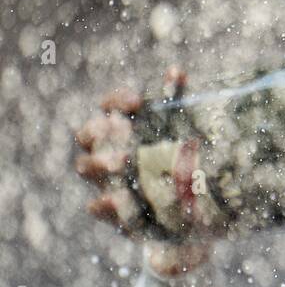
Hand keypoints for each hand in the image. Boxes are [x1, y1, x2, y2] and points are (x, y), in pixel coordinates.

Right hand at [74, 66, 212, 275]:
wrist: (197, 215)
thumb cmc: (187, 166)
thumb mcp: (187, 137)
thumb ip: (179, 105)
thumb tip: (176, 71)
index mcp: (126, 130)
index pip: (110, 106)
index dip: (117, 100)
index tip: (137, 101)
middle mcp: (110, 151)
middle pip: (88, 134)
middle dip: (100, 131)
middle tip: (123, 124)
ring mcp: (108, 179)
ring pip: (86, 166)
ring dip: (100, 162)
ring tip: (123, 161)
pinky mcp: (115, 211)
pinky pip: (98, 207)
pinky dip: (106, 203)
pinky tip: (119, 198)